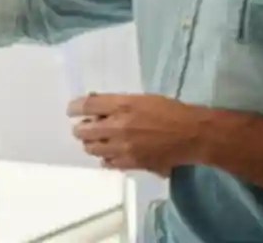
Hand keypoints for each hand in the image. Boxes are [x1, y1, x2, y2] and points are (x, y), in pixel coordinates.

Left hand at [68, 94, 206, 177]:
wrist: (191, 133)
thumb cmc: (170, 110)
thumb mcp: (142, 98)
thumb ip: (118, 104)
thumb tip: (98, 109)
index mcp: (122, 105)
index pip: (87, 105)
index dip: (74, 108)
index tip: (71, 110)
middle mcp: (118, 126)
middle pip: (84, 130)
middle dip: (81, 129)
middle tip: (83, 128)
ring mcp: (123, 147)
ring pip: (92, 149)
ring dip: (91, 144)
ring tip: (96, 141)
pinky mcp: (131, 162)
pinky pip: (108, 163)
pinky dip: (105, 158)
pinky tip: (111, 153)